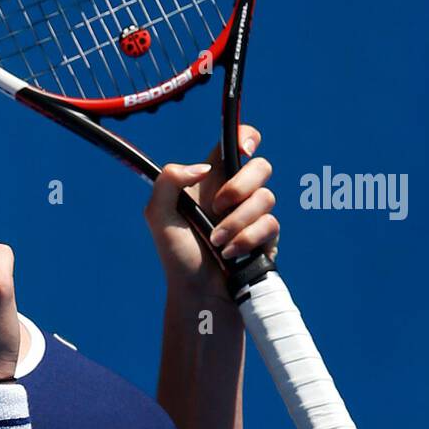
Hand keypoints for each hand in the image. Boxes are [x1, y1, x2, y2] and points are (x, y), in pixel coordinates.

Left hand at [144, 125, 279, 298]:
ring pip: (266, 197)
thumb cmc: (177, 255)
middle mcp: (235, 193)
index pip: (234, 144)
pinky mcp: (268, 236)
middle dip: (241, 185)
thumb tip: (203, 167)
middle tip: (217, 206)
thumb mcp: (158, 215)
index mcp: (211, 180)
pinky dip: (246, 239)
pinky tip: (230, 253)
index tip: (242, 148)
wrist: (198, 293)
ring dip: (236, 222)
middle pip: (261, 166)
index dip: (245, 136)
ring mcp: (254, 214)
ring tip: (216, 242)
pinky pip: (270, 224)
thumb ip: (169, 181)